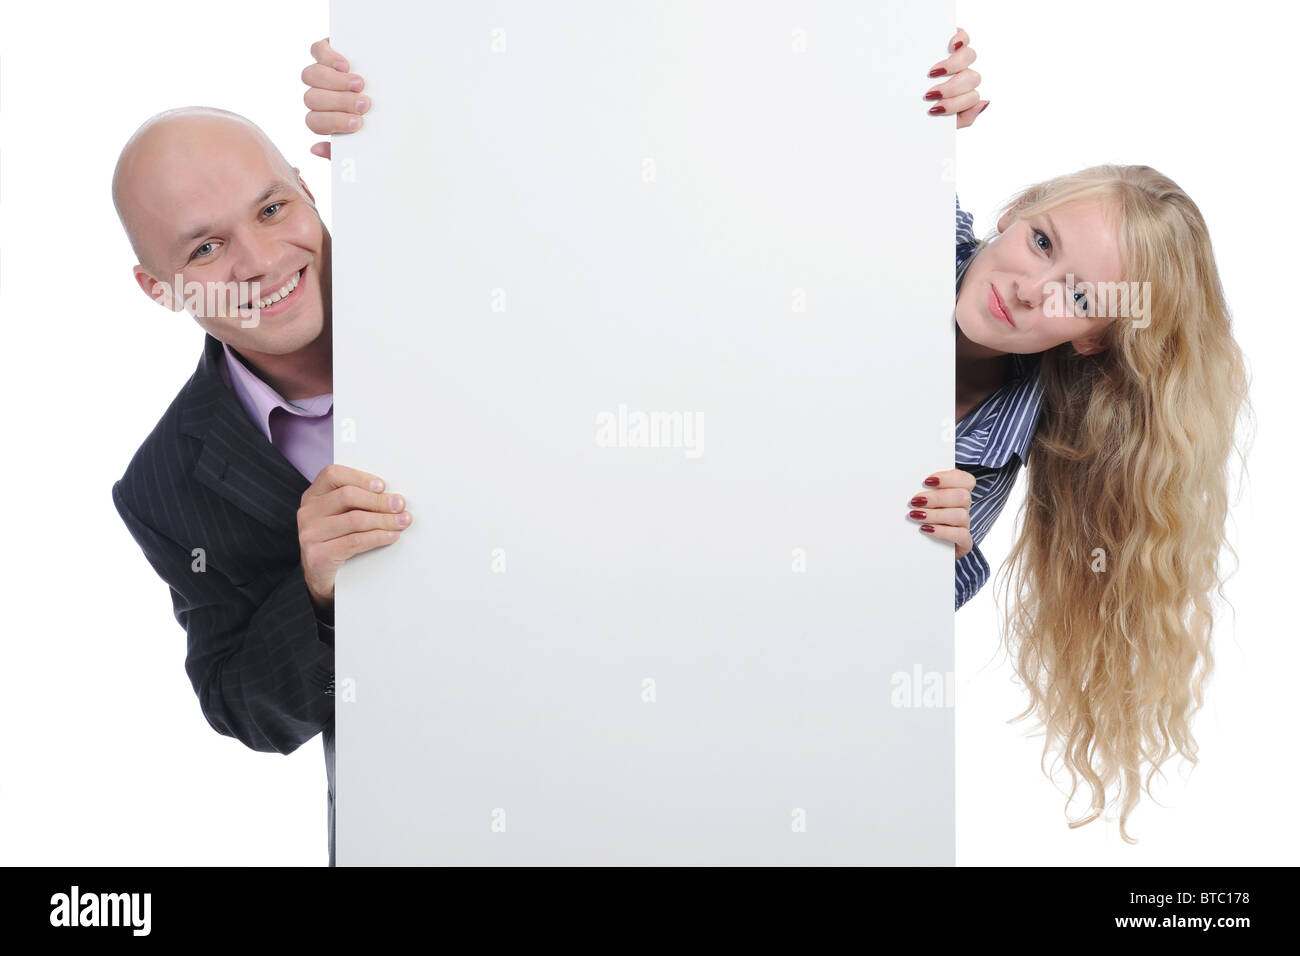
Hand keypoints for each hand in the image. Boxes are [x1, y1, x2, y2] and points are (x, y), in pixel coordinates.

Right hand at [298, 464, 412, 618]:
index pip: (333, 474)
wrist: (320, 576)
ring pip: (355, 519)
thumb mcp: (341, 516)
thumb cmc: (336, 540)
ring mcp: (310, 534)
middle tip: (400, 504)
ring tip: (402, 521)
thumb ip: (357, 502)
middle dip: (379, 500)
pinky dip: (378, 537)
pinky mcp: (317, 555)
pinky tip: (392, 536)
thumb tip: (392, 496)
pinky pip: (354, 542)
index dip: (360, 477)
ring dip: (384, 520)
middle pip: (347, 496)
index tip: (383, 486)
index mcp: (313, 496)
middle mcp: (307, 512)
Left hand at [302, 37, 369, 158]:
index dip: (333, 122)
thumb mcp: (368, 137)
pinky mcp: (327, 52)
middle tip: (364, 103)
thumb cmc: (380, 119)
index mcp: (325, 118)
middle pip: (312, 99)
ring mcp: (321, 73)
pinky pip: (317, 51)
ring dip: (335, 81)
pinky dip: (328, 57)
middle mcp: (319, 96)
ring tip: (359, 84)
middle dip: (339, 102)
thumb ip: (343, 150)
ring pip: (311, 76)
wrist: (394, 82)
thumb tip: (315, 149)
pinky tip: (345, 65)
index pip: (315, 122)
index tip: (358, 123)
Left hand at [907, 468, 975, 558]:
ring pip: (961, 515)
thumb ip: (922, 490)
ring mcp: (965, 525)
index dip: (948, 478)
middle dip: (937, 498)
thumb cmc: (922, 516)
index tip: (927, 481)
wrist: (927, 548)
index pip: (966, 480)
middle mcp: (964, 508)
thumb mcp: (922, 501)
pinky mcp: (964, 542)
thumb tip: (908, 483)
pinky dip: (942, 531)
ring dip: (936, 515)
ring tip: (916, 516)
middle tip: (915, 501)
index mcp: (959, 492)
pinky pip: (961, 535)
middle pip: (963, 496)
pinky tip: (925, 529)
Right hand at [924, 28, 986, 128]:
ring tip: (933, 72)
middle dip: (951, 88)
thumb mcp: (938, 119)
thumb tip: (984, 103)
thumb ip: (964, 117)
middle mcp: (963, 76)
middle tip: (931, 93)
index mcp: (962, 95)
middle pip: (972, 78)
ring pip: (969, 57)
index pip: (971, 98)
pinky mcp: (950, 42)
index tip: (934, 109)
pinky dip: (961, 39)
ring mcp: (957, 58)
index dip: (956, 104)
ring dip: (953, 66)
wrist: (891, 98)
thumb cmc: (916, 108)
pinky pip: (964, 36)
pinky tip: (952, 46)